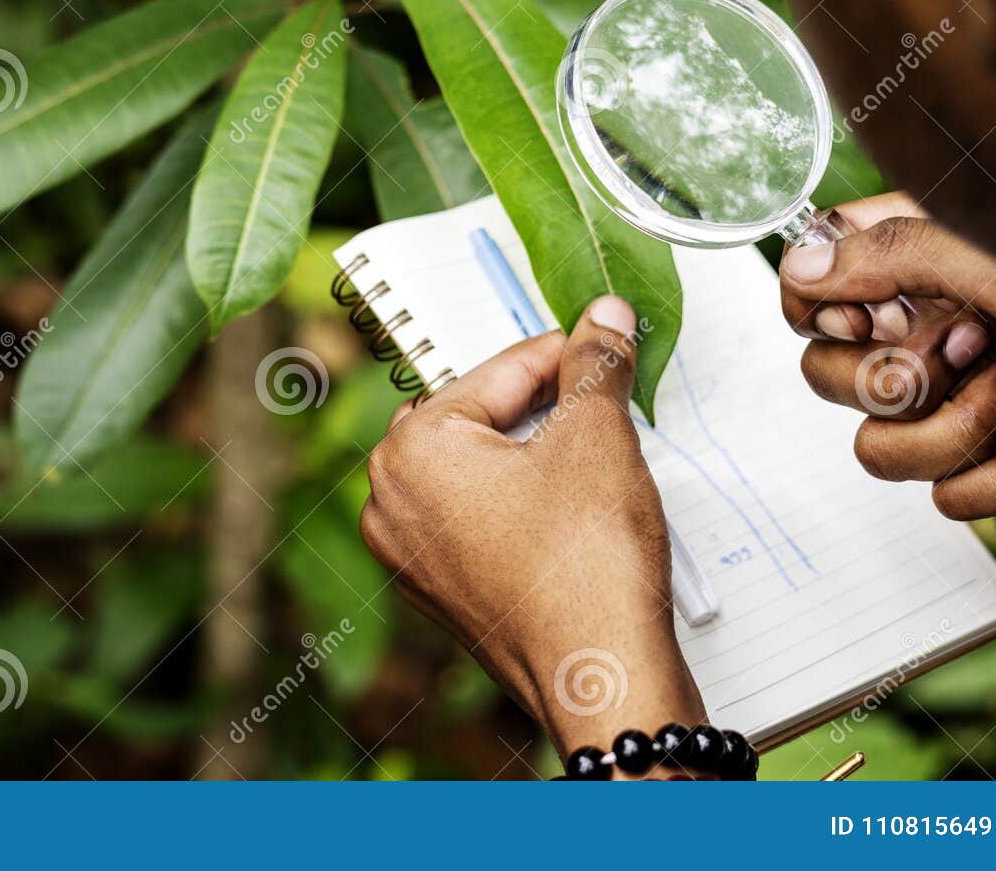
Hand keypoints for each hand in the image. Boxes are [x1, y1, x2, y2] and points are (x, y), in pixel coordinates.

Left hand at [360, 295, 703, 758]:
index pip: (497, 370)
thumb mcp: (598, 437)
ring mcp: (411, 555)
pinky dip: (521, 506)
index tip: (601, 340)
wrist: (599, 678)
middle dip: (540, 405)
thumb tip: (604, 318)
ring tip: (592, 457)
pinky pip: (478, 522)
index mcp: (411, 450)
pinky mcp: (443, 593)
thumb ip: (594, 365)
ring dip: (532, 455)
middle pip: (477, 417)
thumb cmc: (585, 567)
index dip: (563, 353)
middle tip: (598, 399)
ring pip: (477, 471)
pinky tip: (571, 513)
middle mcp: (391, 502)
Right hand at [778, 193, 995, 518]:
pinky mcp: (990, 459)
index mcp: (907, 266)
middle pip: (828, 385)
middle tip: (977, 344)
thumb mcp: (991, 247)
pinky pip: (948, 500)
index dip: (833, 318)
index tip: (886, 314)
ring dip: (963, 427)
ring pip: (879, 454)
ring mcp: (952, 399)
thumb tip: (797, 269)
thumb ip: (884, 252)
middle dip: (908, 379)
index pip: (804, 301)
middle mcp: (920, 332)